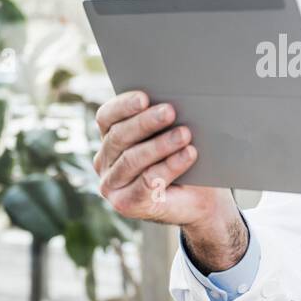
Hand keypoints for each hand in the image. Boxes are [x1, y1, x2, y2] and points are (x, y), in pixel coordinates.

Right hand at [93, 90, 233, 229]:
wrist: (196, 199)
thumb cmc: (182, 159)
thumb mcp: (170, 134)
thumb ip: (163, 120)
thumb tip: (171, 101)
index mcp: (110, 137)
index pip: (106, 117)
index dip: (123, 105)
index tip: (144, 97)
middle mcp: (104, 160)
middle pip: (119, 136)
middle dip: (145, 122)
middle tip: (170, 111)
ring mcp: (111, 184)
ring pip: (132, 159)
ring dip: (160, 145)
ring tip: (184, 134)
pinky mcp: (125, 203)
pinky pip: (146, 182)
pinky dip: (169, 166)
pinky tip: (188, 155)